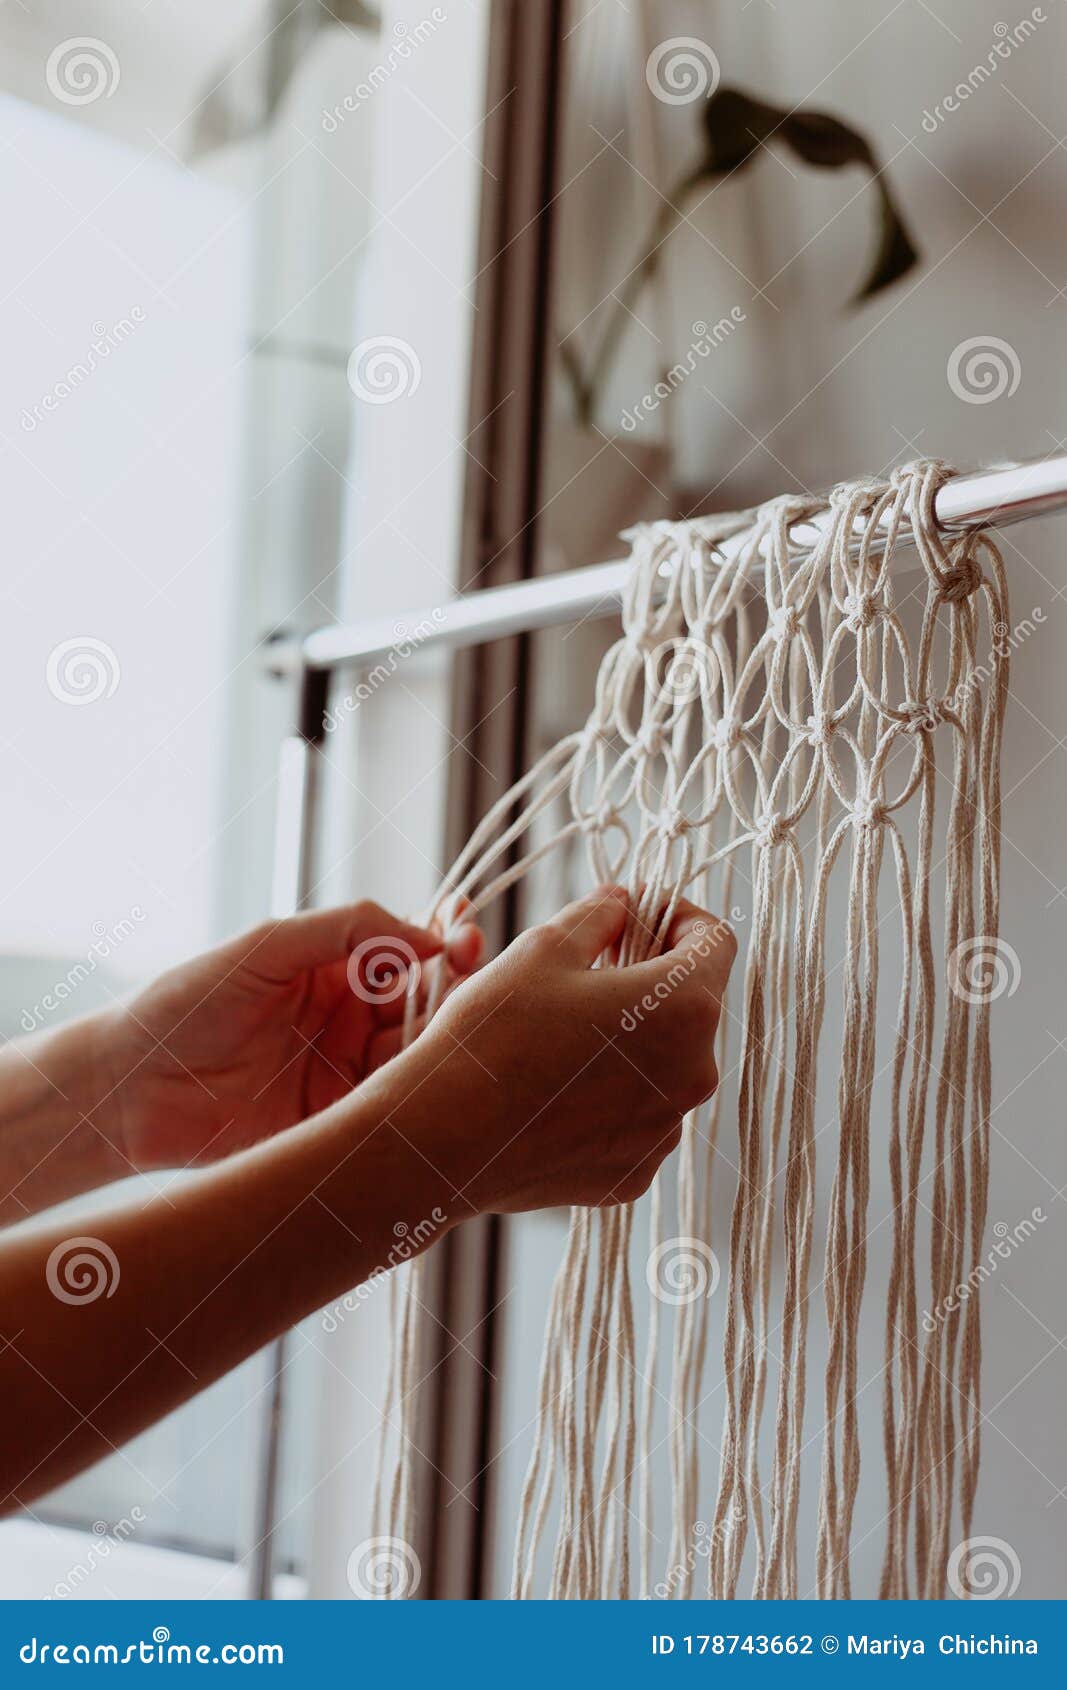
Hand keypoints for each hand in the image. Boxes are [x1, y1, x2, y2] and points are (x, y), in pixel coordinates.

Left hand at [98, 901, 483, 1172]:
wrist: (128, 1088)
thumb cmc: (186, 1002)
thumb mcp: (267, 945)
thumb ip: (347, 929)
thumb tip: (428, 936)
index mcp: (335, 968)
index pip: (410, 949)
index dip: (445, 941)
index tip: (465, 936)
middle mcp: (349, 1019)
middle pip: (428, 1003)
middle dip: (455, 991)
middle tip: (465, 986)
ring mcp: (346, 1073)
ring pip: (418, 1055)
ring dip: (440, 1044)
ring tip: (449, 1037)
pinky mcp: (337, 1125)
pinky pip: (391, 1111)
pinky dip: (415, 1100)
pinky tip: (429, 1088)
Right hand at [385, 885, 735, 1212]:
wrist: (444, 1137)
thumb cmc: (495, 1034)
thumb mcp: (545, 948)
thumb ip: (599, 916)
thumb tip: (621, 903)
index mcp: (686, 1008)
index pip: (715, 941)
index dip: (676, 917)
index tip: (635, 916)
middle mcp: (694, 1074)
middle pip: (691, 1008)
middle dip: (648, 981)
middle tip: (588, 972)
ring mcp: (666, 1131)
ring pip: (662, 1066)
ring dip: (630, 1043)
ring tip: (562, 1038)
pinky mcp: (634, 1174)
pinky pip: (635, 1119)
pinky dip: (608, 1099)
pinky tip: (553, 1093)